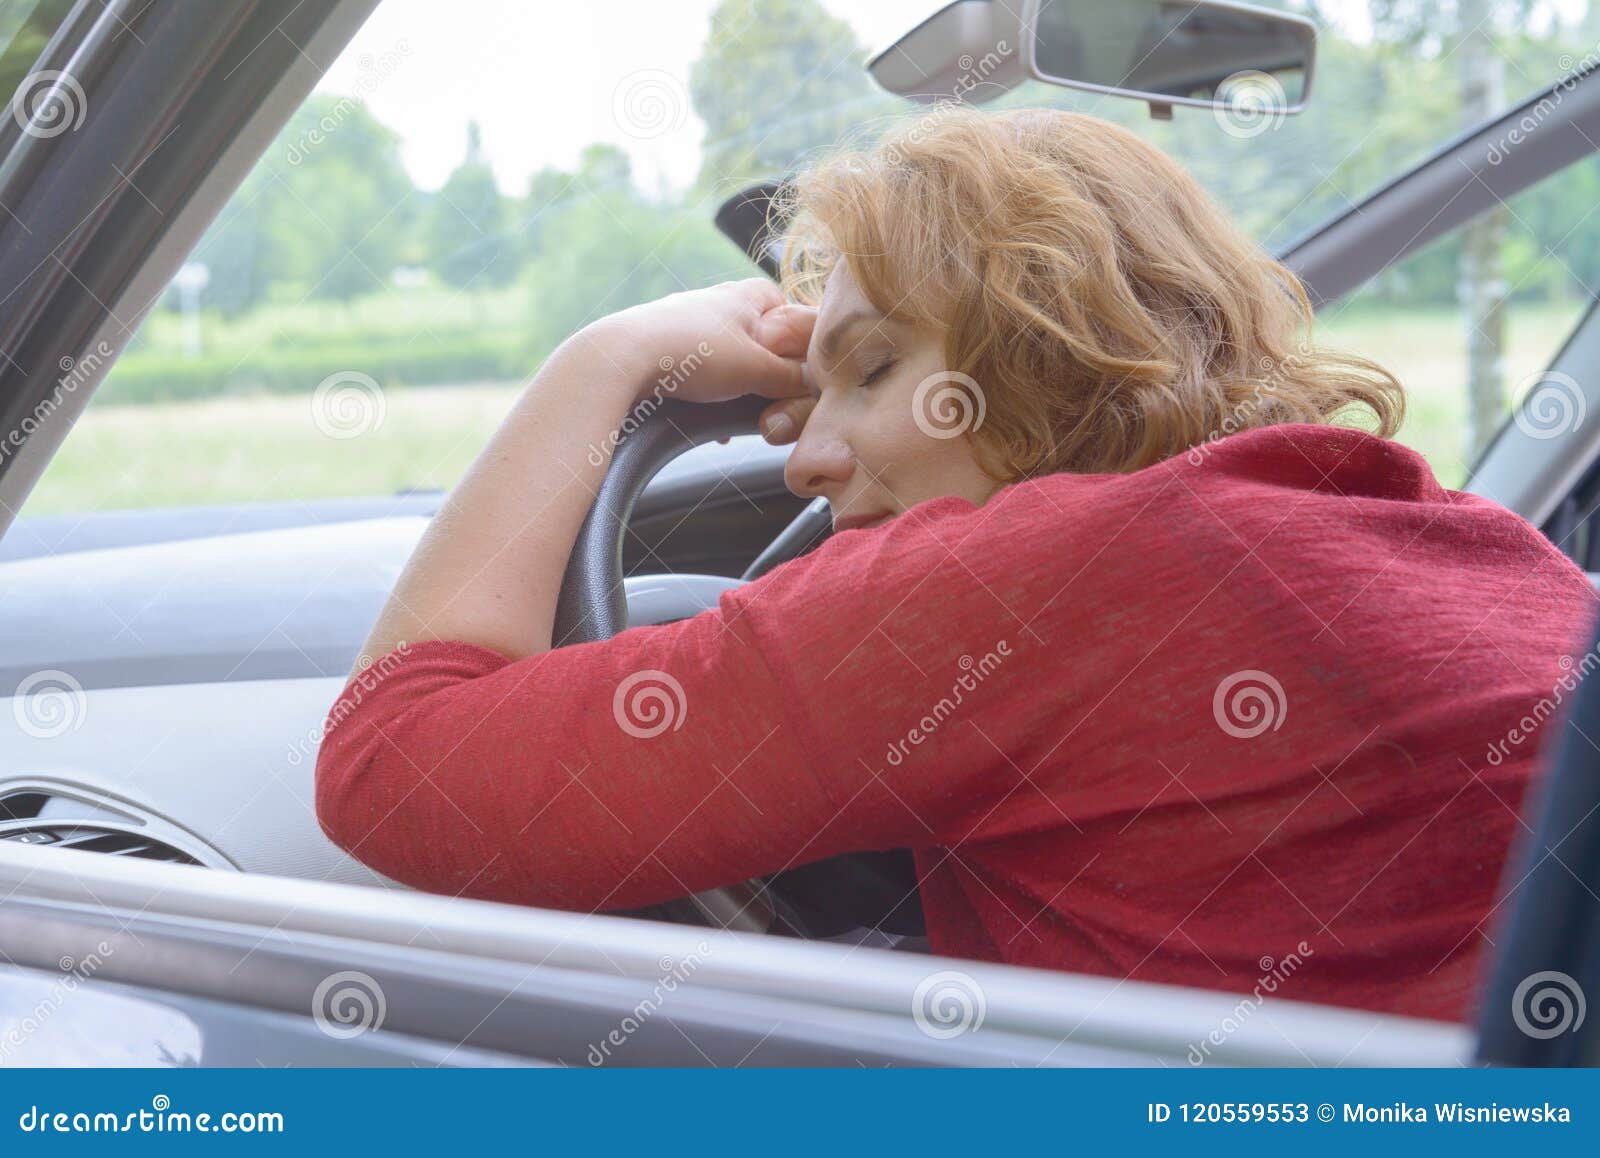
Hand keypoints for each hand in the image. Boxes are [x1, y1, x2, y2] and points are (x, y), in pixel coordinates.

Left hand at [598, 278, 814, 406]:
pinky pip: (696, 372)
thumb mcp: (756, 369)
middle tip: (767, 396)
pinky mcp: (662, 346)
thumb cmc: (693, 352)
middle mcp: (715, 302)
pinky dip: (706, 395)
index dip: (797, 339)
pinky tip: (708, 423)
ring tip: (734, 414)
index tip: (800, 367)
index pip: (786, 306)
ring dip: (734, 389)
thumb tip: (816, 383)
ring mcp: (686, 322)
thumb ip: (791, 376)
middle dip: (764, 372)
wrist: (622, 359)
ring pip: (726, 358)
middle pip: (757, 337)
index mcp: (745, 295)